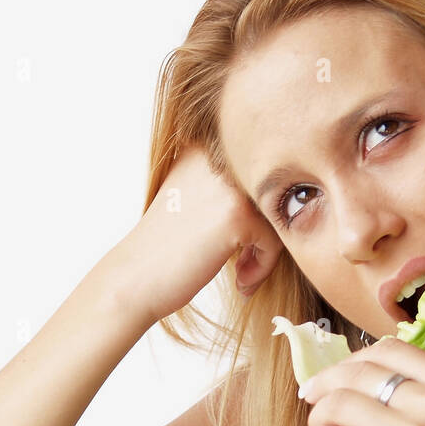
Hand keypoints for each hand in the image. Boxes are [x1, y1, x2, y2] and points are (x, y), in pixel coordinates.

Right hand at [113, 145, 283, 325]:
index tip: (240, 242)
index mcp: (204, 144)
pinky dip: (263, 267)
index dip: (258, 210)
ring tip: (243, 272)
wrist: (135, 280)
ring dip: (266, 249)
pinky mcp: (237, 214)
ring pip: (279, 213)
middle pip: (275, 190)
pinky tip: (240, 282)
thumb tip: (289, 184)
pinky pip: (276, 240)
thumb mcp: (192, 196)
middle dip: (265, 230)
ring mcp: (228, 183)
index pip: (260, 171)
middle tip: (245, 262)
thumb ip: (228, 183)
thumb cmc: (166, 247)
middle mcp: (216, 154)